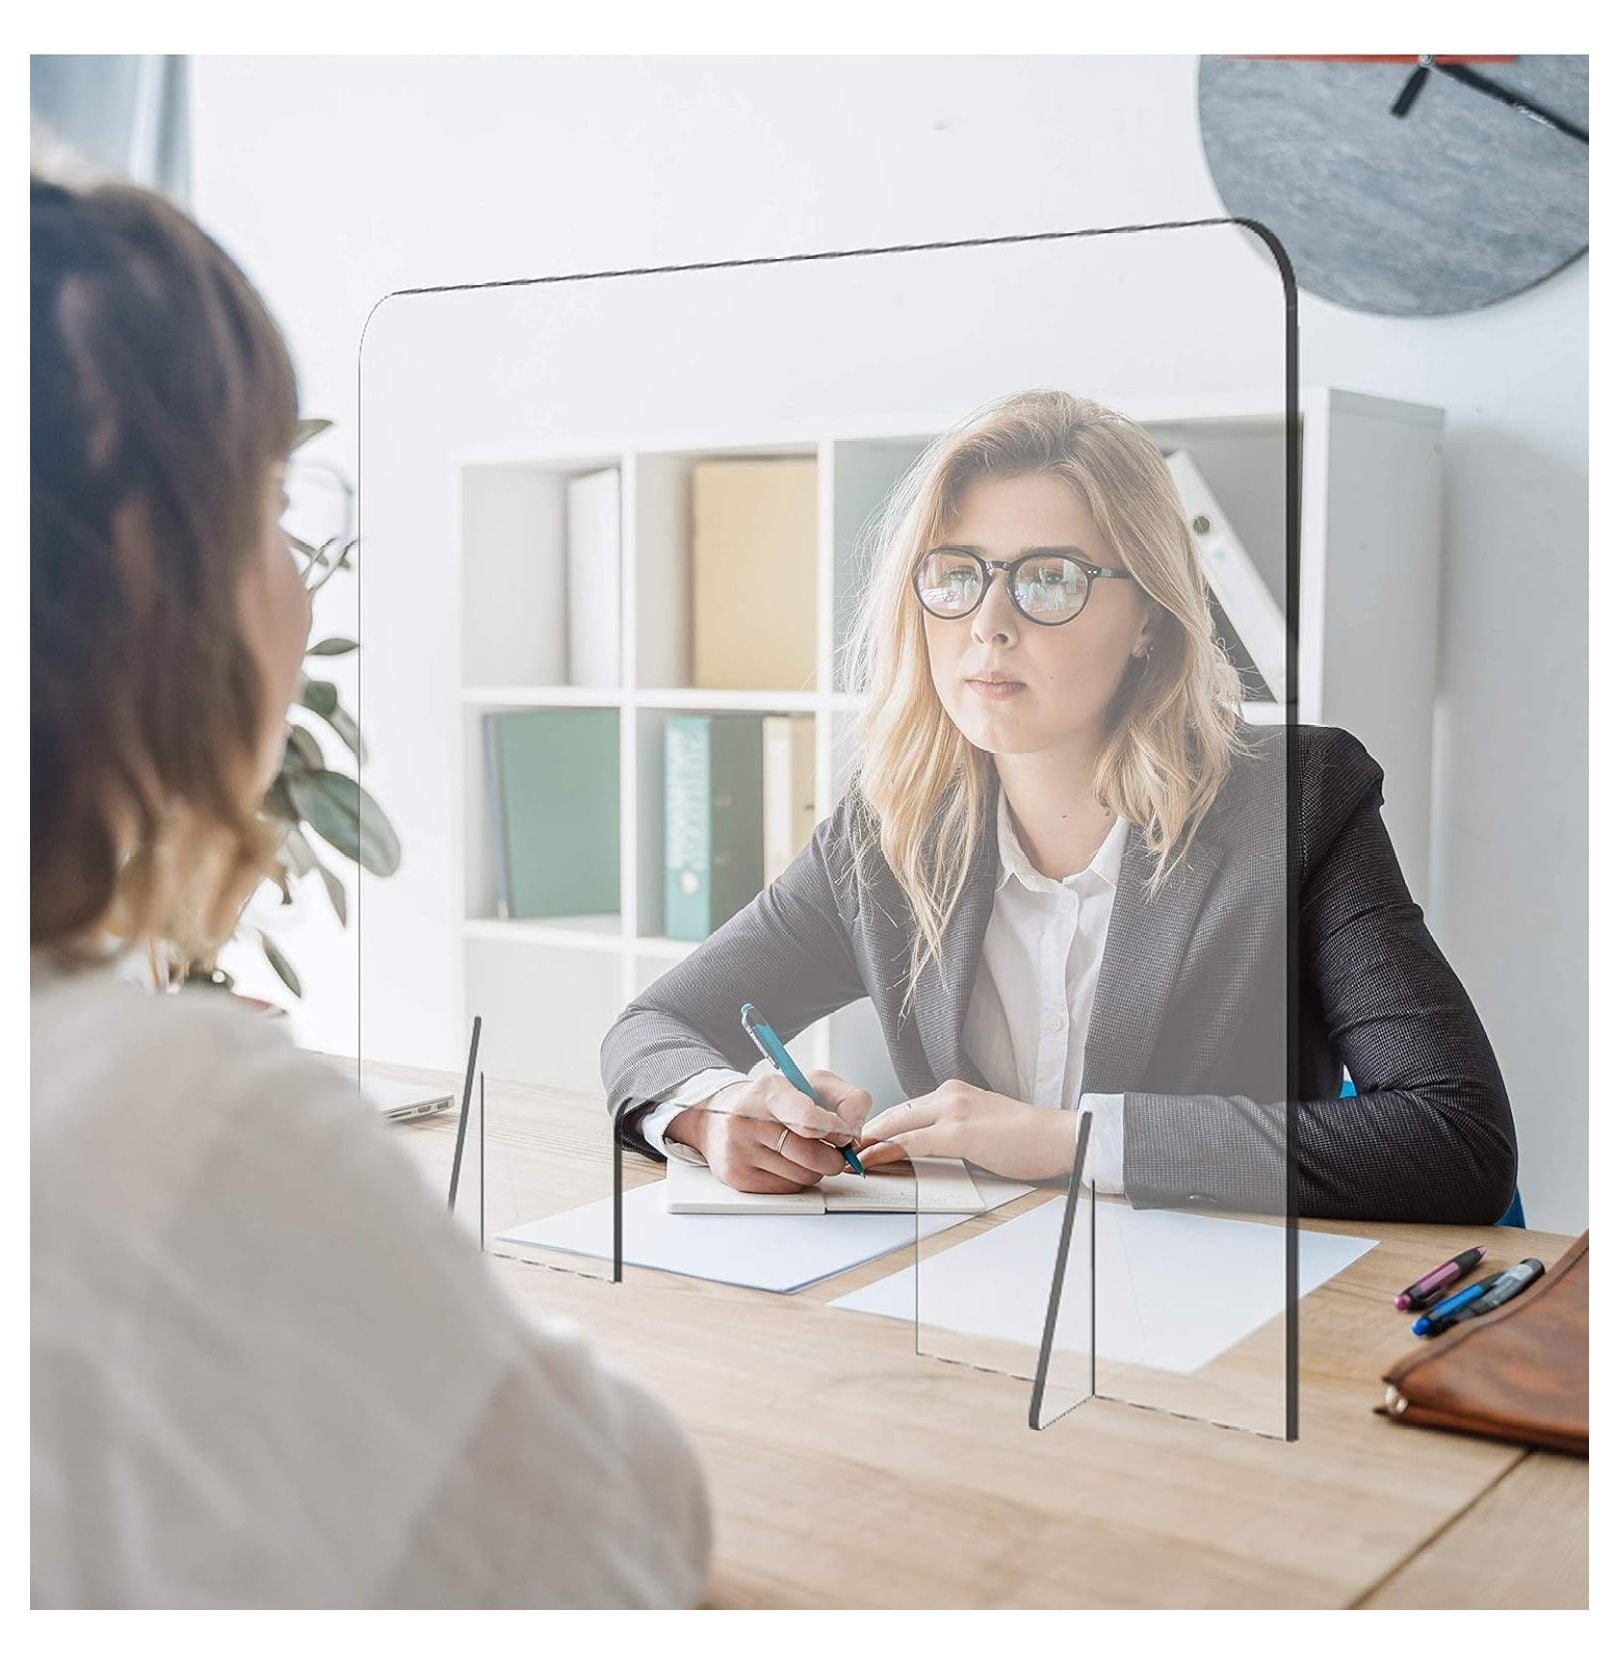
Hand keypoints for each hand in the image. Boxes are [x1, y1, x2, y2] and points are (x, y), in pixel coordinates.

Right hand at [667, 1063, 872, 1193]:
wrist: (719, 1115)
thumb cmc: (775, 1102)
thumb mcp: (813, 1084)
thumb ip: (848, 1100)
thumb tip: (856, 1133)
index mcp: (769, 1089)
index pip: (809, 1119)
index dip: (836, 1131)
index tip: (844, 1134)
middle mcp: (748, 1119)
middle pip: (813, 1156)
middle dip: (833, 1156)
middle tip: (832, 1147)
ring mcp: (739, 1150)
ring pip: (805, 1176)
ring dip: (815, 1168)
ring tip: (800, 1150)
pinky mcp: (738, 1177)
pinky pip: (789, 1189)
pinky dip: (795, 1178)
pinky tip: (783, 1161)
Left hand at [856, 1080, 1078, 1181]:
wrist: (1058, 1137)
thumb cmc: (1028, 1138)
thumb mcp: (982, 1125)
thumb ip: (954, 1128)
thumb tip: (927, 1145)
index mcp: (955, 1092)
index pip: (906, 1108)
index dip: (881, 1126)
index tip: (862, 1141)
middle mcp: (949, 1094)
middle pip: (895, 1113)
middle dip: (867, 1133)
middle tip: (843, 1149)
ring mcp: (953, 1111)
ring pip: (897, 1125)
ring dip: (870, 1143)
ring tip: (850, 1159)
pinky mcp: (958, 1132)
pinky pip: (910, 1142)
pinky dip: (885, 1152)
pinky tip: (870, 1161)